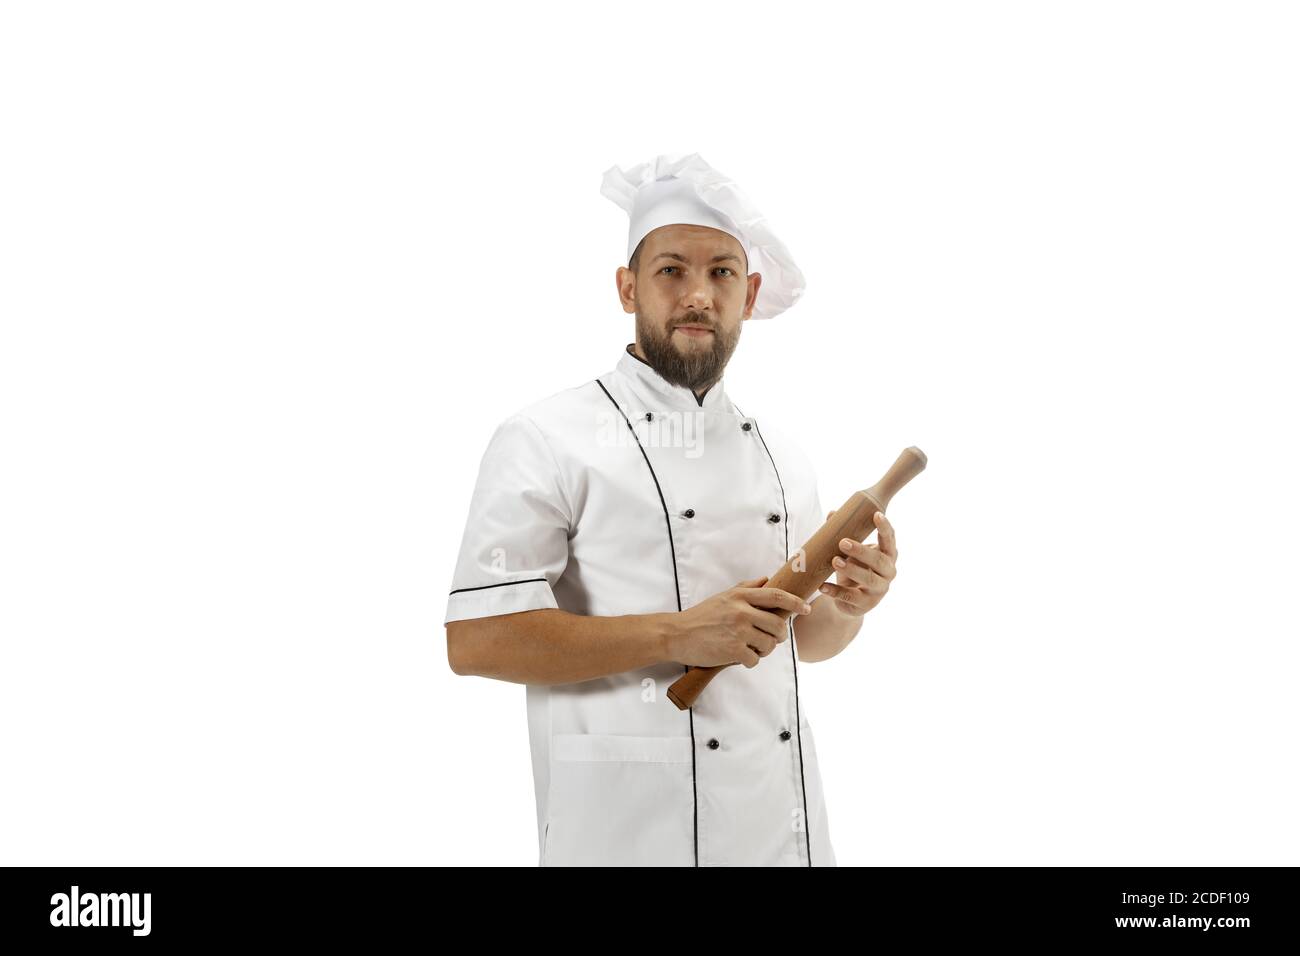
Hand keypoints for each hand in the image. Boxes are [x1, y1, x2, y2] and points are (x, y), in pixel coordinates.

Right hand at [666, 576, 811, 667]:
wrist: (678, 634)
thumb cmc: (701, 615)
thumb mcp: (724, 596)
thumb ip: (746, 588)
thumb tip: (767, 580)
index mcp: (741, 596)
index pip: (776, 596)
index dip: (795, 602)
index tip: (806, 608)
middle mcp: (741, 612)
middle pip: (778, 625)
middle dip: (780, 635)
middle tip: (773, 638)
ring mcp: (738, 631)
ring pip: (769, 644)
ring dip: (764, 649)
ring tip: (752, 648)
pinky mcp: (733, 650)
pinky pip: (755, 659)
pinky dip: (750, 660)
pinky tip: (740, 656)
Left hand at [817, 511, 896, 616]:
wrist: (851, 601)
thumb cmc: (855, 568)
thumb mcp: (851, 552)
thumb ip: (843, 533)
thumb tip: (832, 513)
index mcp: (887, 555)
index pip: (889, 540)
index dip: (885, 527)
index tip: (876, 514)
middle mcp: (888, 572)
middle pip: (879, 560)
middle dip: (861, 550)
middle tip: (843, 542)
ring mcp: (879, 590)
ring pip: (868, 579)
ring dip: (851, 569)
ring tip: (835, 561)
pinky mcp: (865, 604)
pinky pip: (851, 597)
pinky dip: (835, 591)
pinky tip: (822, 586)